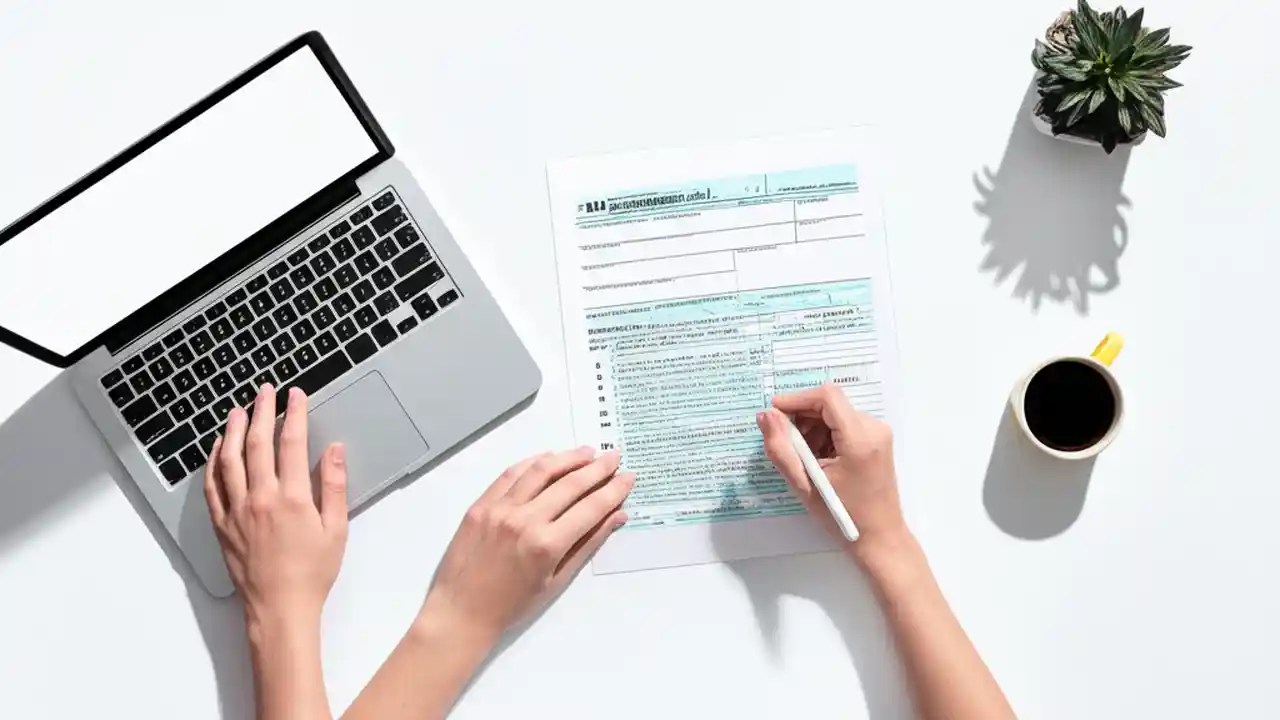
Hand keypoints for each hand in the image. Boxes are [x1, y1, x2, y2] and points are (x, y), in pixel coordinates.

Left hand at [204, 384, 348, 626]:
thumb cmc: (311, 573)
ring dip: (234, 430)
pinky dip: (213, 462)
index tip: (295, 395)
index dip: (294, 414)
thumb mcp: (336, 529)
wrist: (279, 608)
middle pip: (258, 444)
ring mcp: (236, 511)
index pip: (291, 443)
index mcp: (292, 499)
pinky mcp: (222, 525)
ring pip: (229, 460)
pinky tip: (218, 448)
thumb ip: (333, 486)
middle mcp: (260, 500)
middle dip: (262, 412)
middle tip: (265, 392)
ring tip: (238, 410)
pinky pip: (211, 486)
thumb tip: (333, 451)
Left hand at [421, 447, 633, 642]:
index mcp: (547, 544)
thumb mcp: (556, 581)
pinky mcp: (481, 504)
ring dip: (567, 458)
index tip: (628, 477)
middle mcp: (525, 520)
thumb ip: (587, 544)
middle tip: (614, 457)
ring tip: (586, 452)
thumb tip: (616, 516)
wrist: (461, 612)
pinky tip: (548, 458)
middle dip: (597, 468)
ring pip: (540, 470)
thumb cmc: (512, 605)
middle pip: (570, 484)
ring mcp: (500, 509)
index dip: (613, 490)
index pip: (590, 507)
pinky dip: (532, 463)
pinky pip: (510, 475)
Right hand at [756, 383, 907, 562]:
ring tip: (805, 459)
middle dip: (803, 418)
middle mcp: (874, 429)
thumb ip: (781, 449)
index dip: (797, 399)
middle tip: (788, 445)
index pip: (827, 397)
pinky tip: (820, 460)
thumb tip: (766, 416)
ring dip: (813, 428)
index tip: (774, 412)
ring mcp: (878, 433)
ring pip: (835, 413)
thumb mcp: (804, 486)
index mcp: (860, 439)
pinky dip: (826, 435)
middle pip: (830, 404)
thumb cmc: (843, 516)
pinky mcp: (877, 440)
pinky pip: (844, 424)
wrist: (879, 537)